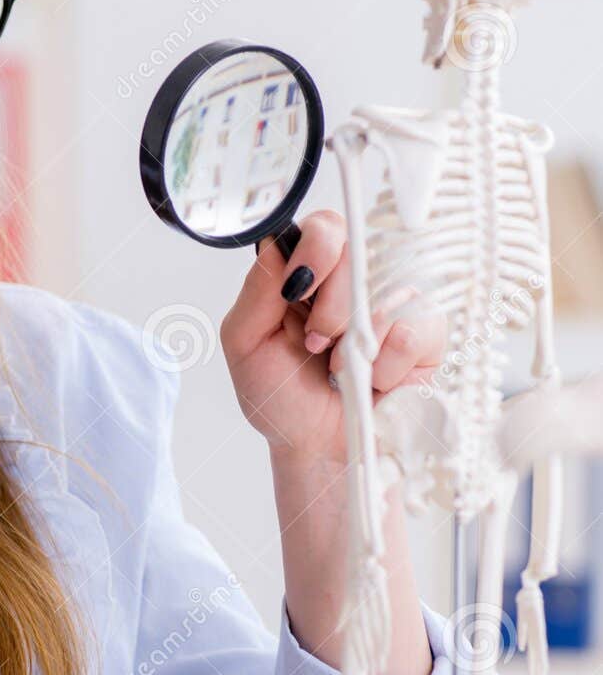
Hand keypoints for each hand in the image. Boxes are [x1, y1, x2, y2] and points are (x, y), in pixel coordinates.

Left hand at [219, 209, 447, 461]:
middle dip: (332, 306)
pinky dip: (387, 366)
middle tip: (317, 343)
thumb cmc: (280, 396)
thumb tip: (275, 243)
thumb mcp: (246, 344)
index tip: (297, 288)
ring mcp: (394, 303)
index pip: (325, 227)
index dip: (317, 249)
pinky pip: (417, 330)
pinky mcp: (427, 334)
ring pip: (391, 291)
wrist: (317, 447)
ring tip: (340, 368)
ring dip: (357, 343)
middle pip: (359, 251)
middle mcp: (354, 280)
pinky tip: (373, 382)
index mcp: (309, 272)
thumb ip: (257, 290)